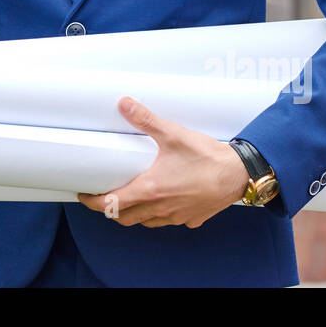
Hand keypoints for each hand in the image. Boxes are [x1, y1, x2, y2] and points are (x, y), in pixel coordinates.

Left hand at [77, 97, 248, 228]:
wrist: (239, 173)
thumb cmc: (207, 157)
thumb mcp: (173, 134)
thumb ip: (146, 119)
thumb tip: (124, 104)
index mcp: (150, 190)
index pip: (111, 205)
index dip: (93, 202)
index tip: (85, 195)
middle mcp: (161, 208)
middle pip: (125, 218)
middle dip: (110, 210)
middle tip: (104, 195)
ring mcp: (177, 216)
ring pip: (146, 222)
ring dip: (134, 213)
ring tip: (131, 196)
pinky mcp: (193, 218)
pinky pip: (169, 221)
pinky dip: (160, 214)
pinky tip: (164, 200)